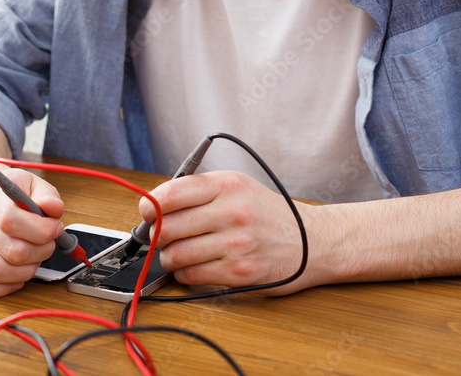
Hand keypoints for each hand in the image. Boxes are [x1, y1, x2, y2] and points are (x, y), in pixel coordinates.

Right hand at [0, 167, 64, 296]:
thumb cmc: (14, 196)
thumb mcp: (33, 186)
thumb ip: (47, 196)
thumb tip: (53, 208)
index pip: (10, 219)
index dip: (40, 230)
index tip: (55, 228)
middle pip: (9, 249)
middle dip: (40, 252)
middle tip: (47, 244)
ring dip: (24, 272)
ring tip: (33, 260)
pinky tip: (15, 276)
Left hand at [139, 171, 313, 294]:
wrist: (313, 241)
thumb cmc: (268, 213)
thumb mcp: (237, 186)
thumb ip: (198, 191)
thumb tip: (154, 205)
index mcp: (227, 185)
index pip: (171, 194)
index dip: (149, 206)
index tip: (146, 213)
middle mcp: (232, 212)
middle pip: (167, 226)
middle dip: (157, 234)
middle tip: (160, 235)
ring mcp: (236, 244)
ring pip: (175, 254)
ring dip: (169, 256)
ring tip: (178, 252)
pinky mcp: (239, 273)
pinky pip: (191, 275)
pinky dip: (184, 273)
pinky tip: (194, 265)